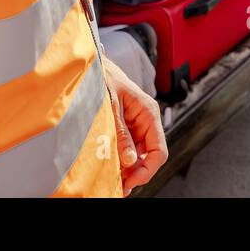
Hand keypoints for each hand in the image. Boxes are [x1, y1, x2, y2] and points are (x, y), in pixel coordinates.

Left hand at [101, 57, 167, 195]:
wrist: (91, 64)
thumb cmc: (102, 77)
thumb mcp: (110, 105)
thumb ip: (120, 132)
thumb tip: (131, 160)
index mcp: (148, 113)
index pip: (159, 150)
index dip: (148, 169)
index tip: (132, 181)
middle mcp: (145, 121)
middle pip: (148, 156)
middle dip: (136, 172)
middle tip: (119, 186)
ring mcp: (134, 125)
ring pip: (137, 155)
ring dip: (127, 168)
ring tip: (112, 180)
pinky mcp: (123, 127)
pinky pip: (125, 148)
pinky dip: (119, 160)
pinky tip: (109, 168)